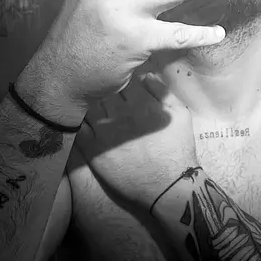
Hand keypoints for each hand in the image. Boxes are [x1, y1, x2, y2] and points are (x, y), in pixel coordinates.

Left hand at [76, 74, 197, 206]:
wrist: (168, 186)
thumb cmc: (177, 148)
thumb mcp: (181, 114)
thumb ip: (163, 91)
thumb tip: (146, 75)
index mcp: (141, 104)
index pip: (124, 80)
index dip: (124, 81)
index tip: (124, 86)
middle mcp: (120, 115)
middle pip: (104, 92)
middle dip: (107, 92)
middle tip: (109, 97)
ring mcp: (104, 133)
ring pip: (90, 107)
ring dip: (93, 105)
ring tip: (98, 110)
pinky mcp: (93, 151)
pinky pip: (79, 129)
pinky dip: (81, 123)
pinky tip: (87, 125)